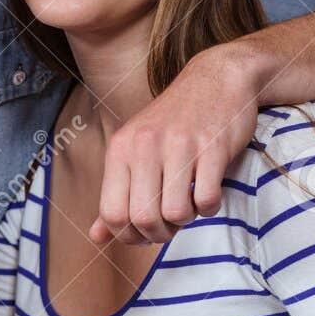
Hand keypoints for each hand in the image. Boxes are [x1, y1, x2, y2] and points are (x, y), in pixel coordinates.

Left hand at [90, 42, 266, 245]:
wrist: (217, 79)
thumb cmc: (174, 122)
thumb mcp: (136, 150)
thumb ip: (116, 193)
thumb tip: (97, 236)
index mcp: (120, 148)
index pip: (111, 213)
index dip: (128, 235)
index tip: (145, 232)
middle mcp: (144, 145)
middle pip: (143, 219)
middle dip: (159, 233)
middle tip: (171, 223)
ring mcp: (179, 145)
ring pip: (176, 213)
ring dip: (186, 220)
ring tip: (190, 203)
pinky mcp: (212, 147)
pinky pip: (207, 200)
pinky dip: (210, 207)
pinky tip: (208, 191)